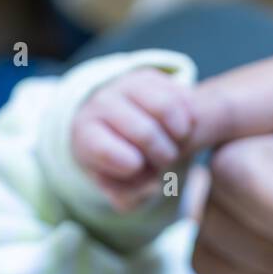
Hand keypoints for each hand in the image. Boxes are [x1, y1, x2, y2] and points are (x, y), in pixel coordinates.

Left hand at [71, 68, 194, 211]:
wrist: (119, 127)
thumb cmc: (119, 161)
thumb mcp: (116, 185)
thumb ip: (129, 196)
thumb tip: (151, 187)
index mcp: (85, 133)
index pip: (108, 151)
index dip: (131, 168)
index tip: (136, 169)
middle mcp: (102, 102)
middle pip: (145, 133)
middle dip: (163, 157)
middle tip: (161, 163)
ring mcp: (126, 85)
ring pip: (165, 108)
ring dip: (178, 137)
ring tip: (172, 145)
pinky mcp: (152, 77)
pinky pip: (181, 97)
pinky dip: (187, 122)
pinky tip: (178, 132)